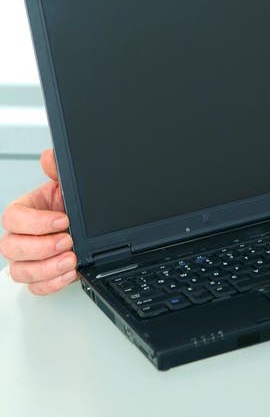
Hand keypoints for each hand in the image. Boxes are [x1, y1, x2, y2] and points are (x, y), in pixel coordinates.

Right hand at [0, 149, 76, 293]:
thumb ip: (57, 171)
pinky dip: (52, 283)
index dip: (36, 222)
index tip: (63, 221)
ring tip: (71, 259)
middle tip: (67, 241)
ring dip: (47, 268)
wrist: (82, 225)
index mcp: (23, 212)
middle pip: (12, 248)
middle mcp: (20, 237)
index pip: (13, 218)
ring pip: (21, 271)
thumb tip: (49, 157)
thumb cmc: (68, 205)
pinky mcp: (39, 277)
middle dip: (41, 247)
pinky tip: (68, 274)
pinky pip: (36, 287)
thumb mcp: (66, 186)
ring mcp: (27, 259)